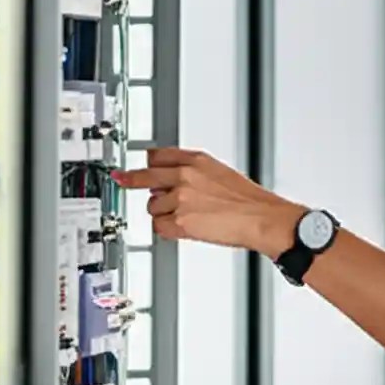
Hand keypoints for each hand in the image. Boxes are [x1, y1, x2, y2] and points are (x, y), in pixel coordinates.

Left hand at [111, 147, 305, 255]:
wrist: (262, 218)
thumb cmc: (249, 200)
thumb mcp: (221, 173)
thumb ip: (195, 172)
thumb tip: (174, 180)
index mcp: (197, 160)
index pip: (159, 154)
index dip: (148, 162)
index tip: (138, 164)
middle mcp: (186, 175)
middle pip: (145, 175)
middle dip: (131, 179)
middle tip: (121, 179)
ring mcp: (181, 198)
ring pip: (153, 205)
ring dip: (163, 212)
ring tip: (186, 216)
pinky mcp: (180, 222)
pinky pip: (159, 226)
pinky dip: (168, 230)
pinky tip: (184, 228)